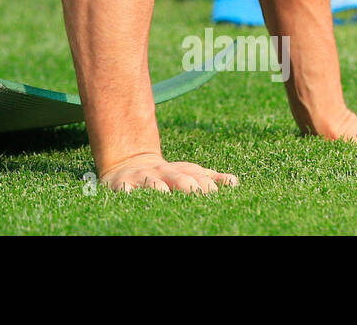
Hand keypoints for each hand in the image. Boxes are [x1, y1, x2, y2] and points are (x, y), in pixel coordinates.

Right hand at [99, 152, 238, 193]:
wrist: (129, 162)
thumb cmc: (166, 175)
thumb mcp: (188, 172)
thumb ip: (209, 178)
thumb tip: (234, 182)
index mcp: (181, 172)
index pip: (197, 177)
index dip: (206, 184)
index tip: (214, 192)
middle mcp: (163, 174)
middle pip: (176, 178)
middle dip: (185, 184)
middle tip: (193, 191)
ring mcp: (143, 179)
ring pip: (151, 183)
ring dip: (157, 187)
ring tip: (163, 192)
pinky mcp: (122, 185)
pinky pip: (124, 189)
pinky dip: (127, 191)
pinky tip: (130, 194)